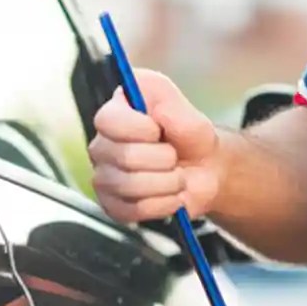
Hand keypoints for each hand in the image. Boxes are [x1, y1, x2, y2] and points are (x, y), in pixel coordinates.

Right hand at [88, 69, 220, 221]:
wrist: (204, 169)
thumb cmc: (189, 135)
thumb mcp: (184, 109)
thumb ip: (163, 98)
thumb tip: (137, 95)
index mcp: (114, 114)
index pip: (108, 121)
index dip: (139, 128)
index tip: (159, 129)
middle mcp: (102, 145)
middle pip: (124, 157)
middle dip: (163, 158)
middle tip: (174, 155)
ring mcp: (105, 178)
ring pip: (130, 185)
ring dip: (166, 182)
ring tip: (176, 176)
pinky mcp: (114, 206)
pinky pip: (134, 210)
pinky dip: (163, 204)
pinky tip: (171, 195)